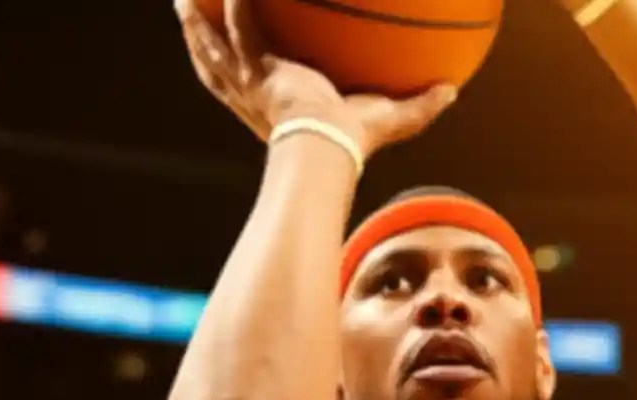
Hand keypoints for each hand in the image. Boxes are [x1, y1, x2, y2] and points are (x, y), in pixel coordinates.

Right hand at [174, 0, 457, 159]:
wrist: (328, 149)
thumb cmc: (352, 144)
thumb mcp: (389, 117)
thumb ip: (420, 103)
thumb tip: (452, 91)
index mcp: (270, 106)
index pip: (244, 82)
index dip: (230, 65)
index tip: (228, 48)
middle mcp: (252, 96)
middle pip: (213, 62)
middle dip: (197, 37)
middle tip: (185, 12)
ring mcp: (250, 83)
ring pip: (212, 46)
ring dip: (195, 23)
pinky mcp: (258, 69)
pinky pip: (242, 27)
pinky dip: (236, 7)